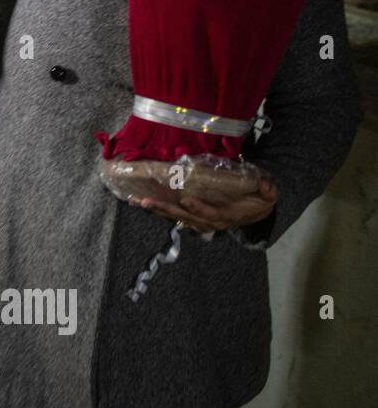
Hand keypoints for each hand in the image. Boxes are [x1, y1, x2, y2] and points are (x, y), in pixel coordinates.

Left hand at [135, 178, 277, 233]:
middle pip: (185, 217)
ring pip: (175, 217)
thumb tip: (266, 185)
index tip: (185, 200)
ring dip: (156, 210)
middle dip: (165, 209)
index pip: (210, 214)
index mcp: (227, 215)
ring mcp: (201, 221)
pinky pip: (174, 216)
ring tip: (137, 202)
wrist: (257, 212)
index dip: (198, 208)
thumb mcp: (268, 193)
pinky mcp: (194, 218)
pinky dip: (158, 211)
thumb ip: (266, 189)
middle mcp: (210, 221)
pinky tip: (142, 204)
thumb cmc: (260, 199)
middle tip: (146, 201)